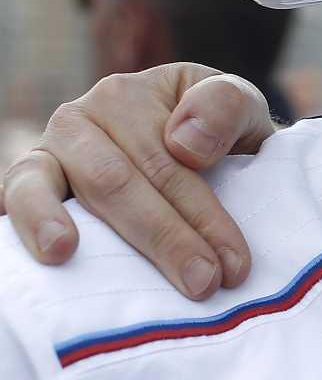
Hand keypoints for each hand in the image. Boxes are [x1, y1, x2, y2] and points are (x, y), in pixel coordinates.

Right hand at [2, 66, 276, 298]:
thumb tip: (183, 142)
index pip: (167, 161)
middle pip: (119, 181)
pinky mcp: (26, 185)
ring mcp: (50, 153)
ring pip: (65, 188)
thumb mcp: (242, 108)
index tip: (235, 265)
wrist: (196, 151)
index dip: (204, 216)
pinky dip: (30, 220)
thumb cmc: (218, 135)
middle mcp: (82, 119)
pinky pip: (18, 196)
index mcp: (130, 96)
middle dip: (164, 238)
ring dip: (89, 233)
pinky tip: (52, 252)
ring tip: (88, 263)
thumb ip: (226, 105)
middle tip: (203, 283)